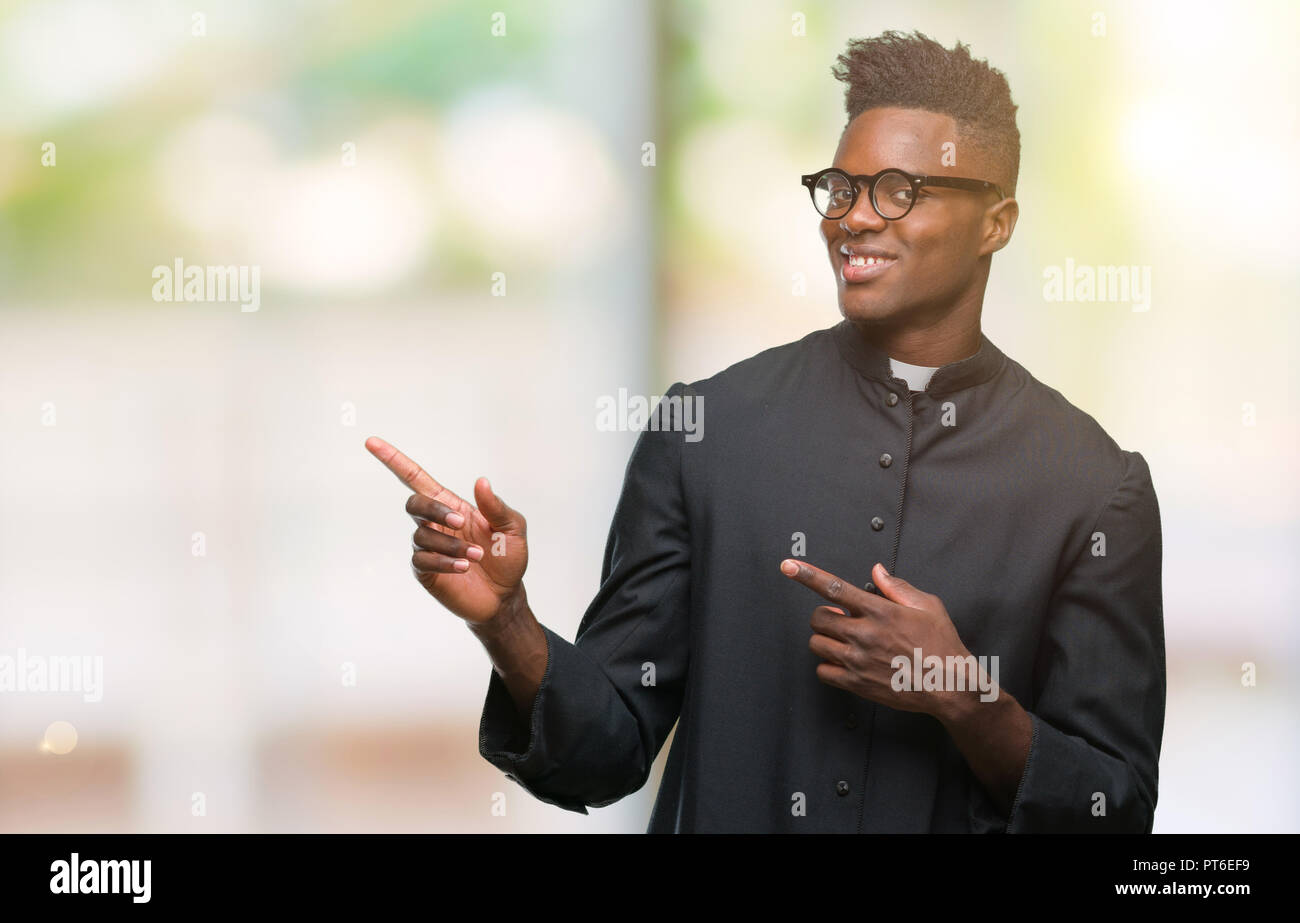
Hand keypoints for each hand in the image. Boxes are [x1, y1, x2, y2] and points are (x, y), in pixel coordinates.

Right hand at [366, 436, 527, 623]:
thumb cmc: (507, 557)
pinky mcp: (426, 571)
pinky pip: (423, 560)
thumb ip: (496, 506)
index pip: (416, 479)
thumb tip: (481, 481)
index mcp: (452, 506)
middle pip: (414, 503)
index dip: (394, 460)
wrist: (505, 596)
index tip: (371, 442)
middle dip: (434, 510)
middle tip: (460, 523)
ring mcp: (429, 547)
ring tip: (476, 557)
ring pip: (422, 535)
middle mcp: (435, 524)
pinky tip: (464, 568)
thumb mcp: (512, 528)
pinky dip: (445, 562)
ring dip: (452, 545)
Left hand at [779, 558, 974, 716]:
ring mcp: (858, 661)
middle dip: (825, 617)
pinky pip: (823, 672)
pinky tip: (844, 662)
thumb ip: (897, 587)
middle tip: (841, 621)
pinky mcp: (857, 684)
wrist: (949, 686)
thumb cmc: (941, 645)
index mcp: (879, 611)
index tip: (789, 566)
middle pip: (818, 618)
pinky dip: (828, 666)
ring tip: (844, 641)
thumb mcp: (927, 606)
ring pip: (817, 644)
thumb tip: (877, 571)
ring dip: (825, 640)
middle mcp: (864, 634)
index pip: (834, 588)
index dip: (807, 574)